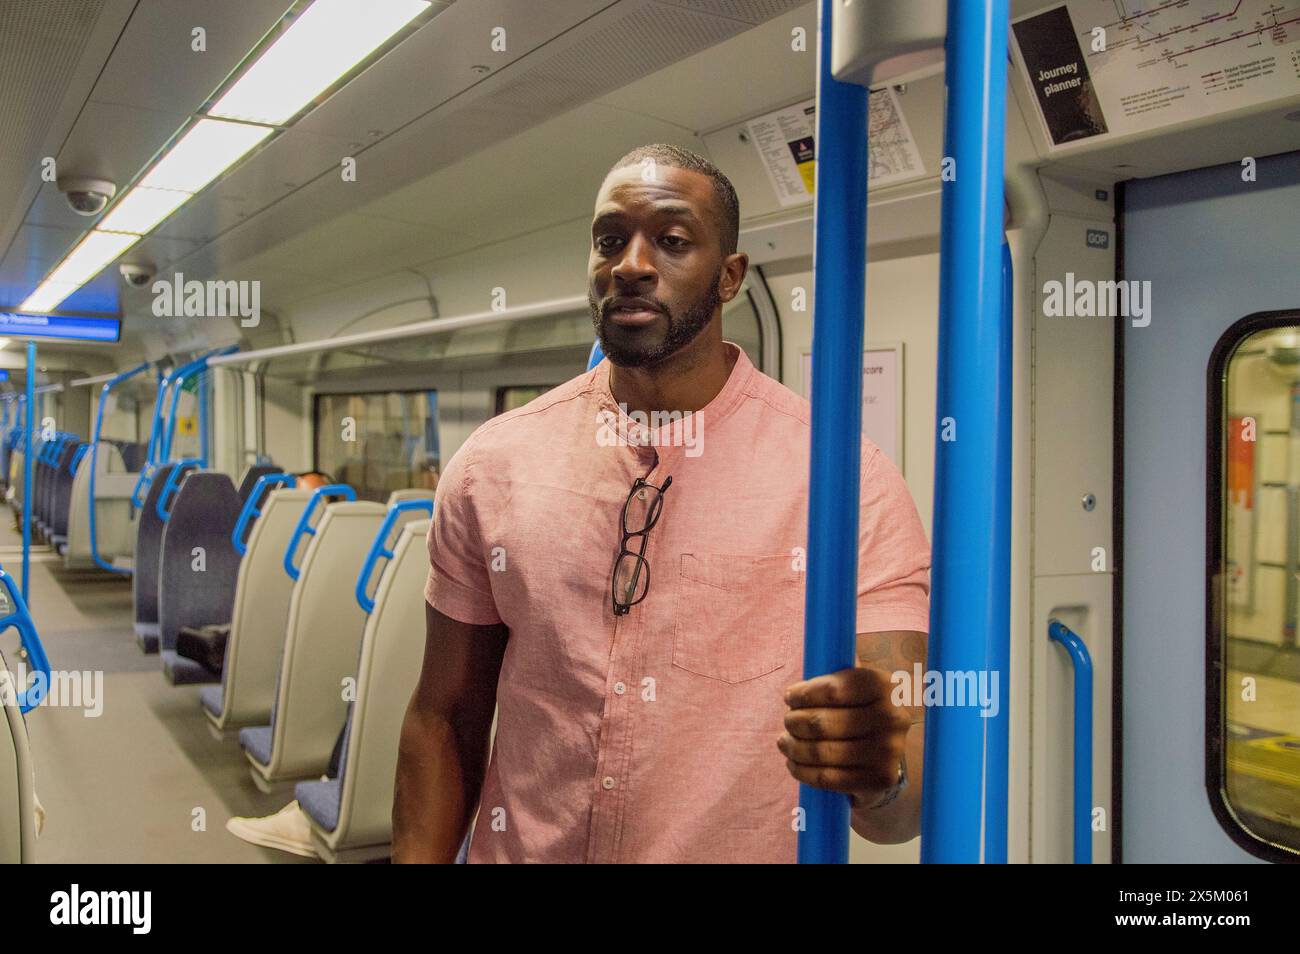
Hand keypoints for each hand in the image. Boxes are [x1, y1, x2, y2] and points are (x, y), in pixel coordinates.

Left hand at [778, 667, 909, 807]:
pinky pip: (827, 778)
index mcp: (885, 685)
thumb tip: (808, 657)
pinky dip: (802, 771)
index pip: (833, 689)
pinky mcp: (879, 780)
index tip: (789, 697)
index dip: (804, 694)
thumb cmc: (859, 709)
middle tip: (788, 722)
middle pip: (822, 723)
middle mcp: (892, 717)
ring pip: (821, 752)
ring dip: (793, 747)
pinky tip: (794, 763)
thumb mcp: (854, 685)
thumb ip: (833, 669)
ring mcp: (888, 751)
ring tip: (784, 742)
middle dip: (794, 722)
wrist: (887, 753)